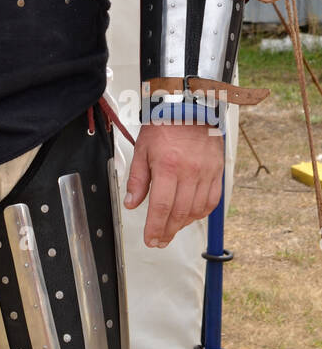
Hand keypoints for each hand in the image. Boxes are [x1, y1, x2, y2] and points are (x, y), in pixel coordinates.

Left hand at [124, 120, 223, 247]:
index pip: (161, 206)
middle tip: (159, 240)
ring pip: (196, 210)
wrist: (190, 108)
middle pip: (179, 212)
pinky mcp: (217, 172)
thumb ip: (137, 179)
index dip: (155, 227)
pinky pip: (212, 201)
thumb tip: (131, 203)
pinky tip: (190, 216)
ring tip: (171, 229)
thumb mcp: (142, 149)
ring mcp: (206, 173)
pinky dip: (200, 213)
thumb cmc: (164, 126)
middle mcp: (189, 172)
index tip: (150, 239)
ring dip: (183, 224)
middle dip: (167, 231)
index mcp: (168, 166)